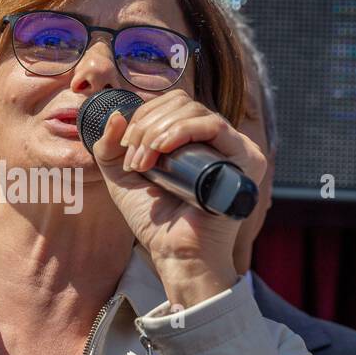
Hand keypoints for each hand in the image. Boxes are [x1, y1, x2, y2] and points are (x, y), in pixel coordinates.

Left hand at [90, 92, 266, 307]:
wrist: (175, 252)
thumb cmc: (155, 220)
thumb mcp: (121, 178)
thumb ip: (109, 147)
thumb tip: (116, 114)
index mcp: (194, 140)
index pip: (170, 104)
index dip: (142, 117)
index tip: (125, 148)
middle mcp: (217, 140)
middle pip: (181, 102)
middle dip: (147, 125)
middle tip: (135, 159)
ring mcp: (234, 147)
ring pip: (194, 111)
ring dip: (158, 131)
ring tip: (145, 164)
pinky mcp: (246, 158)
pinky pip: (215, 125)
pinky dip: (182, 130)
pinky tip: (162, 149)